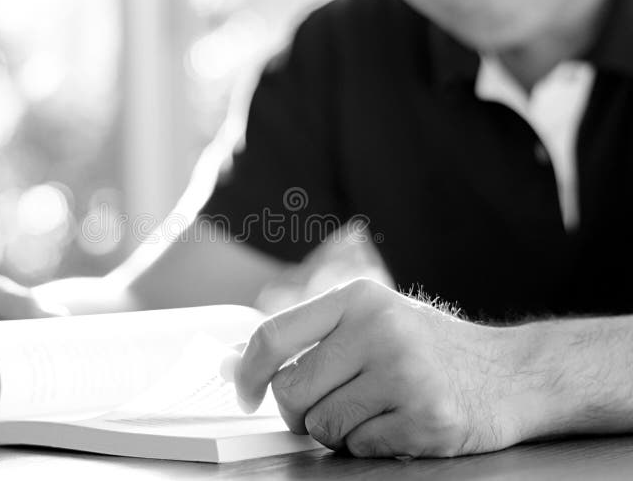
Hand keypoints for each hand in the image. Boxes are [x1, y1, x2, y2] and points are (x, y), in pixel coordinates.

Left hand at [234, 278, 543, 457]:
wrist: (512, 373)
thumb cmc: (429, 348)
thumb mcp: (370, 321)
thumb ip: (305, 337)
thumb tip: (234, 361)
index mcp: (358, 298)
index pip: (274, 335)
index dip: (247, 372)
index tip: (243, 393)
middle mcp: (379, 328)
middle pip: (291, 391)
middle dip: (299, 412)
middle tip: (327, 407)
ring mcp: (405, 373)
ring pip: (322, 427)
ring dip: (338, 431)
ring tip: (374, 411)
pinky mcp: (426, 418)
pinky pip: (360, 448)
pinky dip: (370, 444)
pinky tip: (400, 423)